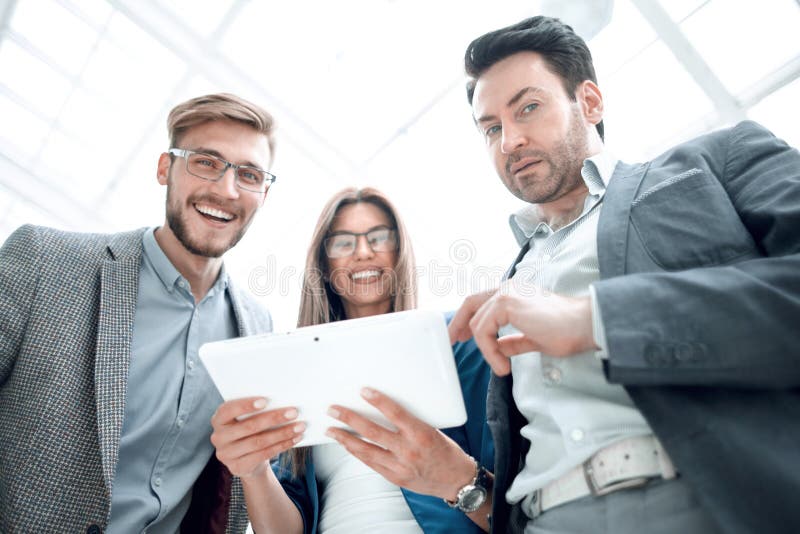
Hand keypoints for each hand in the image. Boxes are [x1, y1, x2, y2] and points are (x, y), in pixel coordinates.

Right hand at [210, 397, 305, 477]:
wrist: (248, 461)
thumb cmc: (250, 432)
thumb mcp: (247, 420)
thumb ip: (257, 411)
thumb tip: (281, 403)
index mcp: (218, 420)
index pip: (228, 410)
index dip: (245, 405)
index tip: (265, 401)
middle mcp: (218, 437)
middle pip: (248, 427)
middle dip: (273, 418)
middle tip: (293, 412)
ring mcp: (226, 454)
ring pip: (258, 442)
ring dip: (282, 433)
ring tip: (299, 426)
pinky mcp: (237, 467)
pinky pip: (264, 454)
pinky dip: (282, 445)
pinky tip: (294, 438)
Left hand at [325, 388, 476, 500]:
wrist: (456, 481)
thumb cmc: (447, 451)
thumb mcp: (433, 430)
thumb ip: (410, 422)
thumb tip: (386, 408)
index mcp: (421, 434)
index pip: (395, 413)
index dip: (378, 401)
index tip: (363, 391)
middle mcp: (408, 450)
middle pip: (372, 432)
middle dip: (349, 419)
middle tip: (333, 410)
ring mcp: (399, 466)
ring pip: (365, 450)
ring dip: (345, 439)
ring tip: (331, 430)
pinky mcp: (394, 477)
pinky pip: (370, 463)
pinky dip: (357, 452)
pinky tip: (347, 445)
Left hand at [450, 280, 596, 375]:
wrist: (585, 325)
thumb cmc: (567, 331)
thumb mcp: (534, 338)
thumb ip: (514, 341)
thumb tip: (501, 348)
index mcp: (515, 293)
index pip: (482, 302)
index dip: (468, 318)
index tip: (460, 335)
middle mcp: (508, 288)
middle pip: (471, 303)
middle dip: (459, 324)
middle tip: (453, 342)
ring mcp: (506, 293)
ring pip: (478, 323)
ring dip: (485, 350)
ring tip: (501, 368)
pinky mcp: (507, 303)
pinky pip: (484, 331)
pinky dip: (489, 351)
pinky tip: (503, 365)